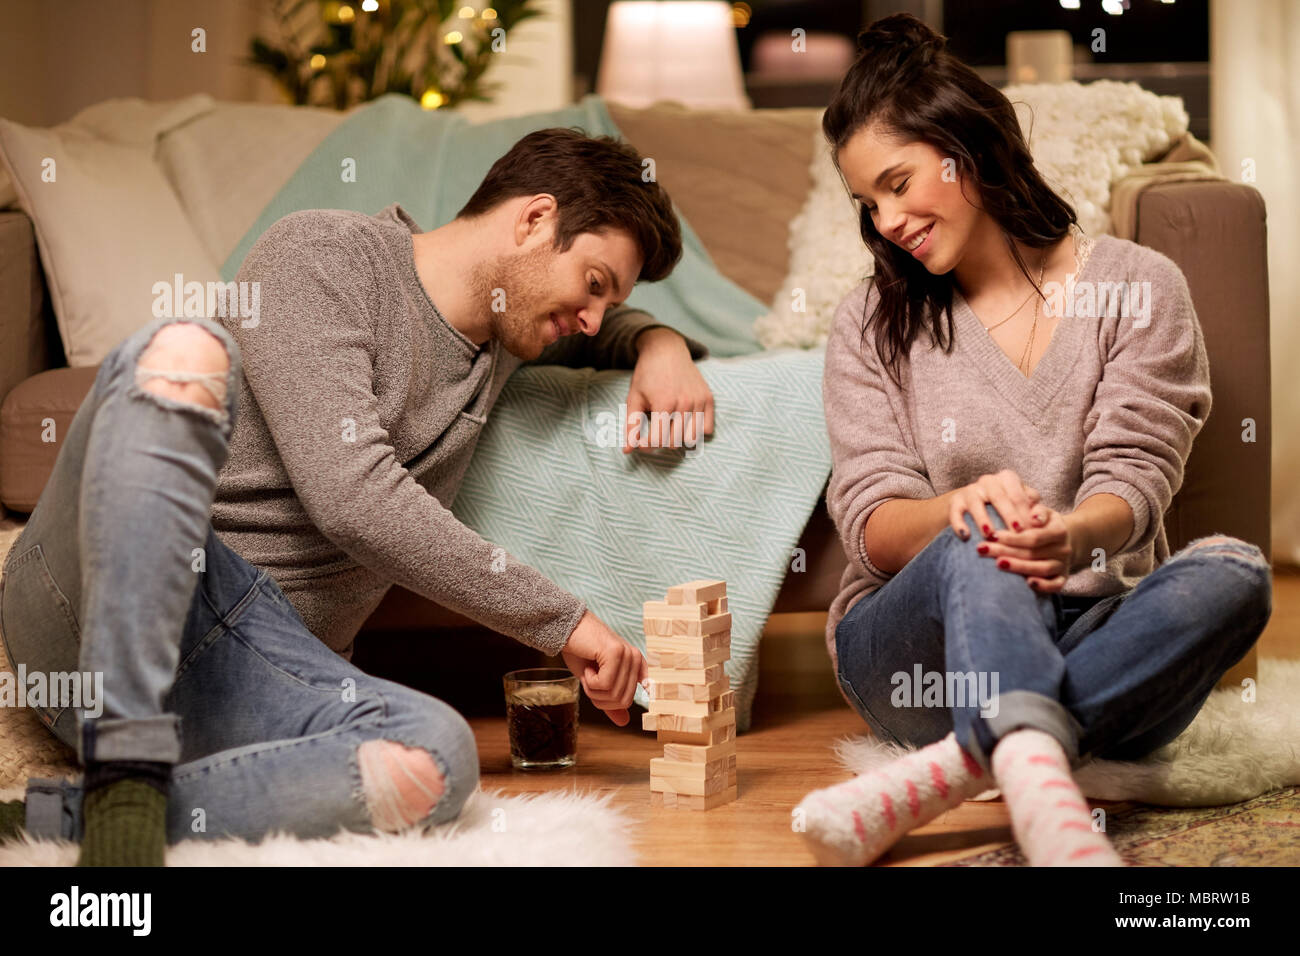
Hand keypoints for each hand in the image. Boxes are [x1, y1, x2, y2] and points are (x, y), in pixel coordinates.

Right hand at [560, 611, 647, 725]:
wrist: (565, 629)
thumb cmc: (580, 652)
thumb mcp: (595, 682)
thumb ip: (610, 700)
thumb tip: (624, 722)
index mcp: (635, 664)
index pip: (643, 692)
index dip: (639, 698)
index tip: (641, 696)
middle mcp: (636, 659)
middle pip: (624, 701)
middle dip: (601, 699)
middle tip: (590, 681)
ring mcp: (628, 655)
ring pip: (614, 695)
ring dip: (593, 690)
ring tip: (588, 671)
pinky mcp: (616, 653)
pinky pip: (605, 684)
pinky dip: (590, 682)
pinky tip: (587, 666)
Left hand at [624, 330, 714, 452]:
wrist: (666, 350)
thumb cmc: (647, 375)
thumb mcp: (634, 398)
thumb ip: (631, 426)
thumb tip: (627, 451)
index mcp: (664, 403)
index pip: (657, 441)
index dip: (646, 445)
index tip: (640, 440)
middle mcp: (685, 403)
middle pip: (674, 442)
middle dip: (661, 442)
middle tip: (654, 431)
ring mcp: (699, 401)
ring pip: (692, 439)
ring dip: (678, 438)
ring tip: (669, 426)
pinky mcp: (708, 399)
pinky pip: (707, 429)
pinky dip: (696, 431)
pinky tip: (684, 421)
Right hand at [949, 469, 1043, 540]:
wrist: (980, 507)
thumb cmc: (1009, 508)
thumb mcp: (1024, 506)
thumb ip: (1035, 511)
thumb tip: (1038, 520)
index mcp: (1007, 478)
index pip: (1018, 494)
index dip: (1026, 512)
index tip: (1033, 529)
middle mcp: (988, 481)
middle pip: (998, 497)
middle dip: (1008, 515)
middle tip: (1017, 532)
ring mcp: (970, 490)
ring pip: (975, 502)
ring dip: (982, 519)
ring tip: (990, 535)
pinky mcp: (955, 502)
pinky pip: (955, 512)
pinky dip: (959, 523)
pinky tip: (965, 535)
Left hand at [976, 505, 1074, 592]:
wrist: (1065, 540)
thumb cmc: (1044, 524)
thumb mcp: (1043, 512)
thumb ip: (1037, 511)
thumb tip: (1033, 516)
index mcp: (1059, 531)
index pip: (1034, 536)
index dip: (1013, 537)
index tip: (992, 535)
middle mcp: (1063, 549)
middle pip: (1032, 552)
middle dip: (1005, 551)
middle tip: (982, 549)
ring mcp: (1063, 565)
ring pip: (1042, 568)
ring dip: (1018, 567)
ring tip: (997, 564)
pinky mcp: (1063, 579)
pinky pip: (1056, 586)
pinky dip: (1043, 586)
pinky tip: (1028, 583)